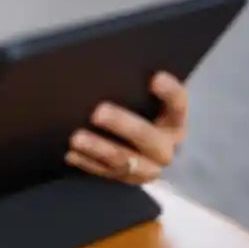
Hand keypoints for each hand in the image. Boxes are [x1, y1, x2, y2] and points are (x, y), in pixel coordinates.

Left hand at [65, 72, 187, 184]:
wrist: (141, 146)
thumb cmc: (137, 109)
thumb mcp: (141, 98)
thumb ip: (133, 86)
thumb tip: (104, 68)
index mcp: (174, 121)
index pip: (178, 104)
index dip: (170, 92)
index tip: (156, 77)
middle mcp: (165, 146)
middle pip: (148, 137)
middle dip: (122, 124)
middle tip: (98, 112)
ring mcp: (147, 167)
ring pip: (124, 160)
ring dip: (98, 149)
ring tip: (76, 138)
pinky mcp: (127, 179)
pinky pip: (106, 173)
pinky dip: (87, 162)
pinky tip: (71, 153)